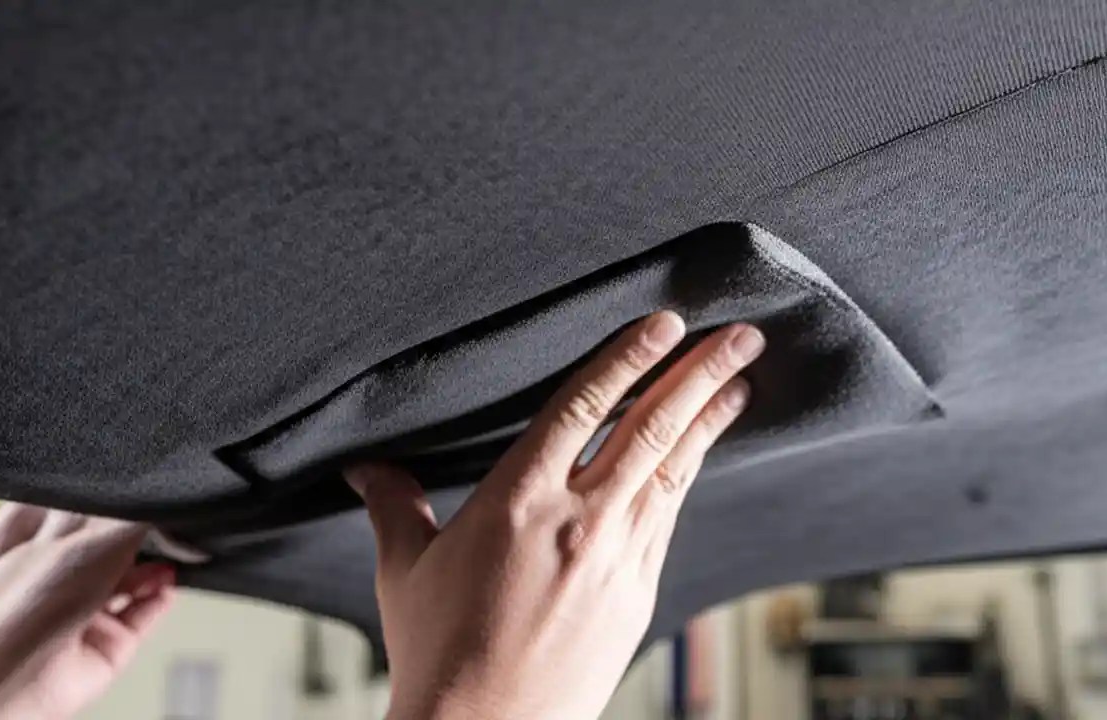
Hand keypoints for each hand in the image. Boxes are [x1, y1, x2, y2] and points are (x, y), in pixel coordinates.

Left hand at [0, 505, 174, 719]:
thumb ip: (132, 520)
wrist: (5, 686)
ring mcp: (81, 612)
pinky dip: (162, 598)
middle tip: (165, 524)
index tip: (146, 496)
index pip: (82, 508)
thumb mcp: (85, 544)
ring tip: (175, 552)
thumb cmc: (17, 612)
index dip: (115, 501)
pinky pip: (143, 616)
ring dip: (156, 565)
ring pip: (131, 580)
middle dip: (142, 533)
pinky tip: (170, 581)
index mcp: (32, 541)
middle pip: (111, 543)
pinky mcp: (104, 645)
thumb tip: (166, 506)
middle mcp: (56, 577)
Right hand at [347, 311, 762, 719]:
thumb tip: (364, 469)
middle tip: (742, 335)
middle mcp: (577, 521)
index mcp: (517, 500)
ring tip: (741, 381)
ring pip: (672, 471)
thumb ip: (394, 507)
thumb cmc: (438, 653)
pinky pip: (667, 519)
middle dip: (699, 374)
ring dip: (709, 420)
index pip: (583, 407)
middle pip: (649, 428)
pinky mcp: (636, 596)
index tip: (666, 324)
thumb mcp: (405, 570)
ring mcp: (615, 560)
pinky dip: (686, 477)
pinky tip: (700, 454)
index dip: (628, 358)